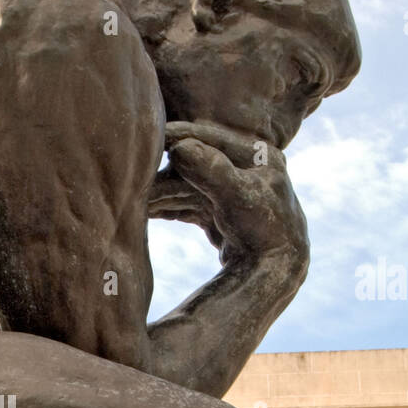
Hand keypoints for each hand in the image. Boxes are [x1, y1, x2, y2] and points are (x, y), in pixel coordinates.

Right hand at [149, 121, 308, 271]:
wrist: (276, 272)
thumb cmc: (265, 229)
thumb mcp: (239, 196)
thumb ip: (212, 170)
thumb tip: (180, 149)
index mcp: (257, 154)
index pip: (210, 139)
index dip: (179, 136)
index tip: (150, 135)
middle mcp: (246, 169)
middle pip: (195, 167)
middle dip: (163, 175)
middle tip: (133, 177)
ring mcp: (232, 193)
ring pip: (188, 188)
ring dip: (160, 194)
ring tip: (132, 199)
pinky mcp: (221, 214)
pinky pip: (189, 205)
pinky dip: (168, 208)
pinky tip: (145, 211)